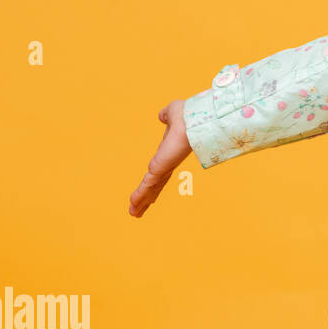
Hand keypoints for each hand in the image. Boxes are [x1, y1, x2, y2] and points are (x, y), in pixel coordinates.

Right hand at [128, 99, 192, 216]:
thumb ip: (166, 116)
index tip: (151, 190)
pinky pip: (146, 185)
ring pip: (150, 189)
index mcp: (169, 154)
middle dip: (147, 198)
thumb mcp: (172, 115)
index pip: (160, 172)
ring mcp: (164, 168)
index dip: (154, 182)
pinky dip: (139, 195)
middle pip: (156, 186)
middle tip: (140, 211)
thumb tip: (162, 116)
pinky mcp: (159, 169)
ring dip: (141, 201)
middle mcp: (168, 164)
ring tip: (134, 214)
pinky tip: (133, 206)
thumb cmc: (188, 114)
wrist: (193, 119)